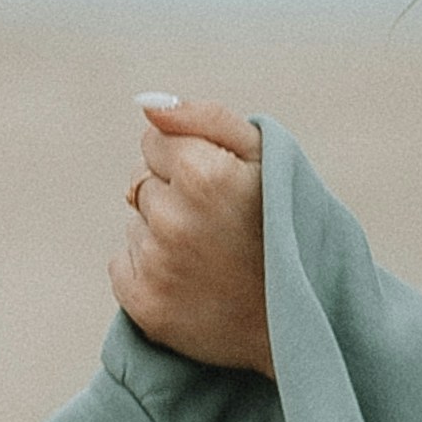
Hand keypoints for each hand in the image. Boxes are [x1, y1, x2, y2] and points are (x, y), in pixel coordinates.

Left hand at [109, 95, 271, 373]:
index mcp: (203, 175)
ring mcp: (156, 265)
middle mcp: (173, 219)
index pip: (154, 140)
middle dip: (173, 194)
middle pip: (141, 182)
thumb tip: (146, 103)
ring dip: (163, 233)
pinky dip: (150, 270)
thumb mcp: (264, 158)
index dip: (189, 158)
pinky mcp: (143, 304)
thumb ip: (205, 118)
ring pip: (136, 223)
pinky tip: (192, 280)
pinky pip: (123, 264)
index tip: (221, 185)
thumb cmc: (284, 225)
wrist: (298, 318)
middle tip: (220, 224)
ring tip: (211, 255)